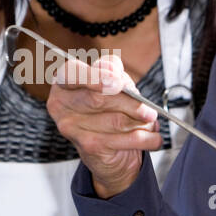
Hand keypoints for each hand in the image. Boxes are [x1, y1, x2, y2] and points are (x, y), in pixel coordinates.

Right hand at [46, 53, 161, 198]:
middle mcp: (62, 104)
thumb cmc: (107, 105)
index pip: (72, 74)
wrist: (104, 146)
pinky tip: (153, 138)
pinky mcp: (87, 146)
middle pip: (99, 99)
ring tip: (150, 122)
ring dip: (141, 122)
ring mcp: (72, 127)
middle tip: (149, 110)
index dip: (96, 77)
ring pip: (116, 121)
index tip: (118, 81)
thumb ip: (111, 68)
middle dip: (131, 103)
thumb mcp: (111, 79)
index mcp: (64, 81)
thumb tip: (112, 70)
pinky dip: (147, 139)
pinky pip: (125, 139)